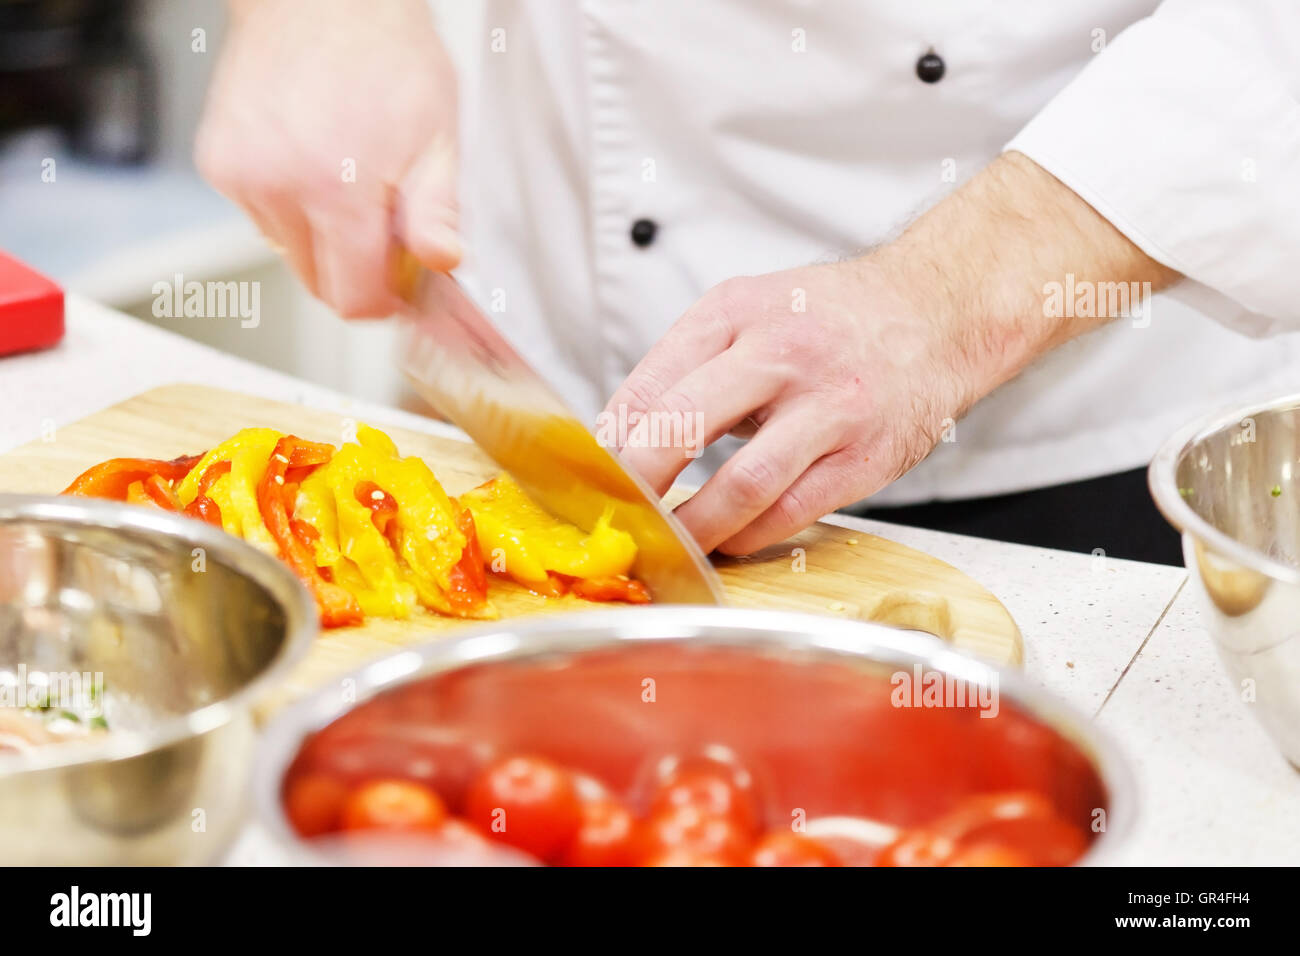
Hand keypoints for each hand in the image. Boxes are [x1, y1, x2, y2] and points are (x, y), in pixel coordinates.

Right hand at [195, 0, 458, 316]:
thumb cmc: (383, 52)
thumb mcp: (438, 136)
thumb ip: (437, 213)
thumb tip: (442, 265)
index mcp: (335, 190)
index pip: (353, 299)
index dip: (385, 302)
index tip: (402, 288)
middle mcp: (278, 188)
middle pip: (318, 284)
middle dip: (357, 269)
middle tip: (383, 224)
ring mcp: (242, 176)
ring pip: (289, 253)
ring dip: (322, 237)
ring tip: (345, 178)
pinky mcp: (219, 163)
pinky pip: (262, 216)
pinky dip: (290, 206)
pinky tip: (311, 161)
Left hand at [606, 259, 975, 555]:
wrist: (936, 313)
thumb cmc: (828, 321)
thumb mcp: (748, 313)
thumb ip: (686, 368)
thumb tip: (616, 441)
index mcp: (735, 312)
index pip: (650, 385)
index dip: (607, 444)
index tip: (586, 479)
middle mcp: (781, 353)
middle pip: (683, 427)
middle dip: (636, 484)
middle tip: (615, 517)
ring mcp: (828, 407)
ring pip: (742, 485)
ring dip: (693, 527)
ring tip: (670, 544)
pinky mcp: (865, 456)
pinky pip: (791, 511)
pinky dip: (747, 535)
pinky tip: (728, 538)